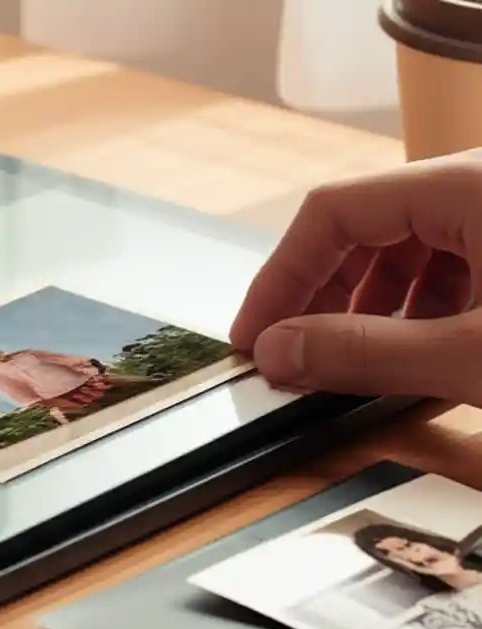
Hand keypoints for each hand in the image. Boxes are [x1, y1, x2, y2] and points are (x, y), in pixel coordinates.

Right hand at [230, 149, 481, 404]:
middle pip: (367, 226)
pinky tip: (420, 349)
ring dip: (370, 306)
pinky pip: (455, 258)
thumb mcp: (476, 357)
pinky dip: (422, 306)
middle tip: (295, 357)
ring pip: (410, 245)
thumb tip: (276, 351)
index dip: (281, 276)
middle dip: (323, 296)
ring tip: (355, 361)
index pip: (332, 210)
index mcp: (467, 183)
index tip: (255, 336)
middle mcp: (481, 181)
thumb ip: (370, 353)